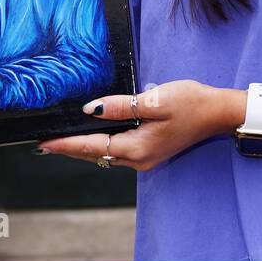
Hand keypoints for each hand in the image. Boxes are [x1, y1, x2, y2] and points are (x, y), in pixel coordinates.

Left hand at [35, 80, 226, 171]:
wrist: (218, 113)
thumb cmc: (190, 104)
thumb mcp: (154, 101)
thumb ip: (120, 105)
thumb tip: (91, 109)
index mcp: (136, 148)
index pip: (91, 146)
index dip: (65, 144)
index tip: (44, 143)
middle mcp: (138, 159)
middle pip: (95, 154)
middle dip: (69, 148)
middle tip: (43, 143)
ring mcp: (145, 158)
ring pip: (105, 154)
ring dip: (84, 147)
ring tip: (62, 139)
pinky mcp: (150, 151)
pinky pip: (117, 150)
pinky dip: (100, 144)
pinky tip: (93, 135)